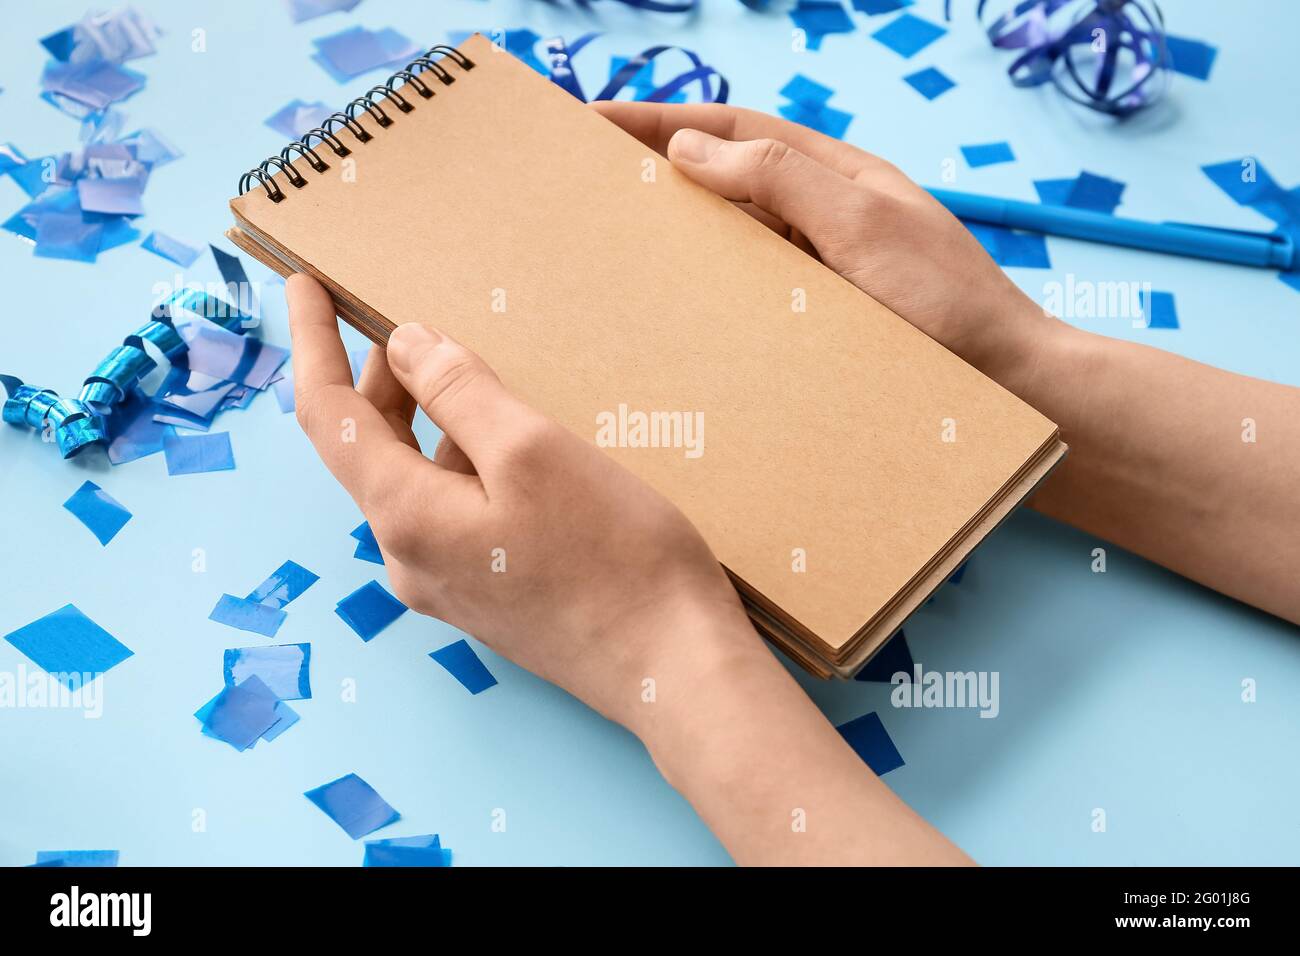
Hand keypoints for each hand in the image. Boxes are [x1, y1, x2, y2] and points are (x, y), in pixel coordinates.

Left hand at [285, 274, 760, 728]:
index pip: (328, 416)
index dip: (312, 345)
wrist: (674, 670)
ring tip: (475, 384)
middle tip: (405, 325)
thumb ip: (458, 391)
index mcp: (404, 516)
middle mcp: (409, 558)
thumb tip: (404, 346)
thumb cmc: (613, 557)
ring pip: (417, 483)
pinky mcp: (489, 600)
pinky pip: (452, 515)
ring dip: (429, 425)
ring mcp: (448, 586)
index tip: (304, 285)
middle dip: (379, 382)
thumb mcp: (532, 451)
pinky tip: (513, 453)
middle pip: (370, 452)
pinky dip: (463, 467)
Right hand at [591, 102, 1056, 391]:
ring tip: (613, 248)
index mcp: (836, 178)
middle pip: (727, 181)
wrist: (1010, 392)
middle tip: (588, 188)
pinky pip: (750, 300)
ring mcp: (821, 276)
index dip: (663, 119)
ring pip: (733, 244)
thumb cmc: (948, 305)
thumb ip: (782, 178)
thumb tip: (689, 147)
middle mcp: (823, 221)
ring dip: (678, 238)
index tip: (594, 122)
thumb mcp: (864, 224)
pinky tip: (674, 314)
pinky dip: (708, 296)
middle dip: (658, 174)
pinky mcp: (819, 329)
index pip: (735, 130)